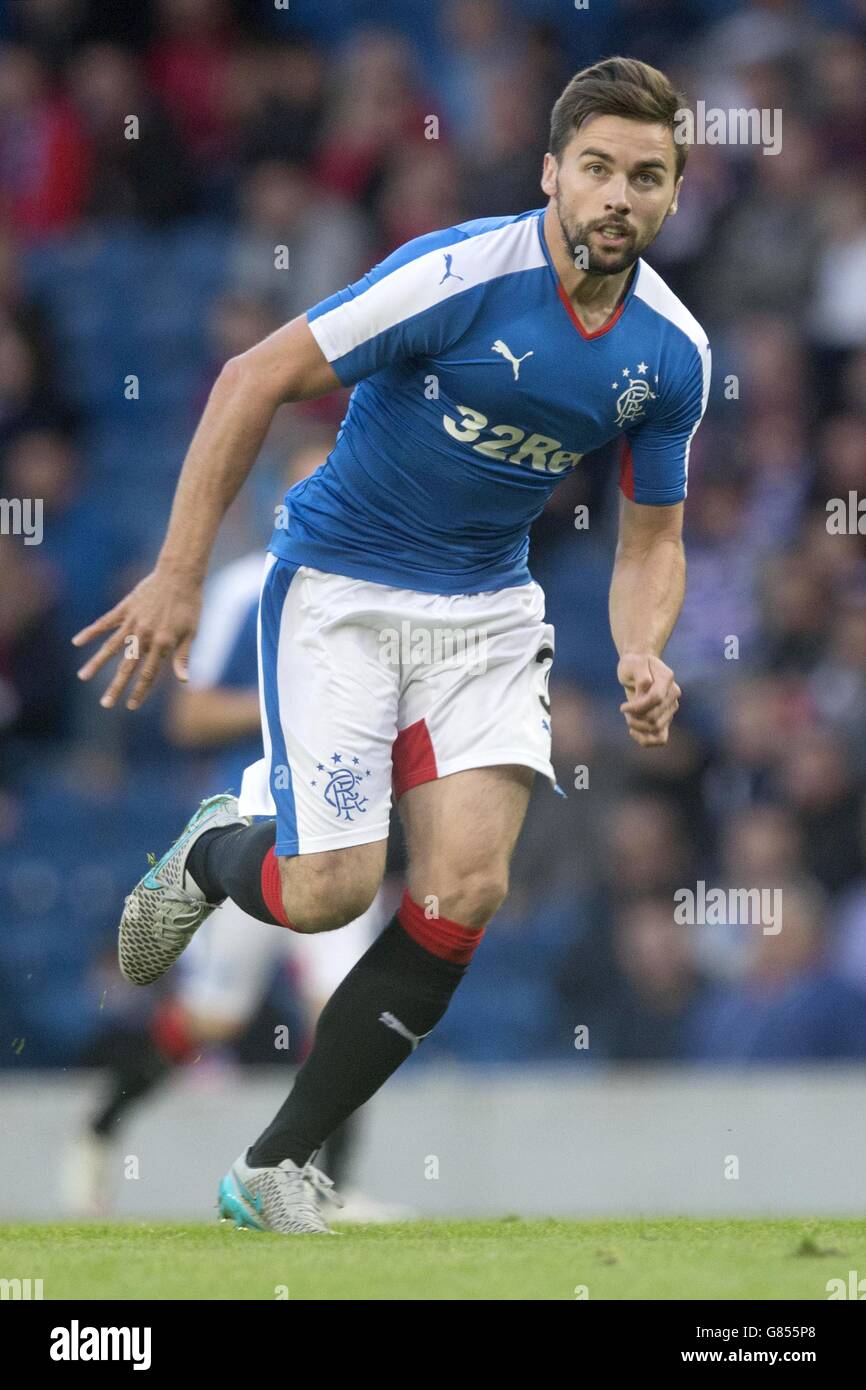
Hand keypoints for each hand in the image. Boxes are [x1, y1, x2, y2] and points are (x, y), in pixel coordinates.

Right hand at [72, 567, 202, 710]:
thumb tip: (185, 681)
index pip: (149, 674)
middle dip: (116, 687)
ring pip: (111, 647)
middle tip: (105, 704)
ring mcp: (132, 622)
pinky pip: (104, 623)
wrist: (179, 575)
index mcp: (162, 644)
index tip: (131, 706)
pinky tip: (76, 642)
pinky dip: (90, 632)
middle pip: (127, 667)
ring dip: (96, 663)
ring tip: (82, 676)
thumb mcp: (191, 633)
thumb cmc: (190, 605)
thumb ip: (183, 657)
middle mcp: (145, 636)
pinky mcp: (124, 609)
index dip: (140, 691)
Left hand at [617, 651, 680, 746]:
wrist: (638, 669)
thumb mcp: (633, 664)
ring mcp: (671, 707)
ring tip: (629, 717)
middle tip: (625, 710)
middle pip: (655, 717)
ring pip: (657, 729)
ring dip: (638, 727)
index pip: (655, 698)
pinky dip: (646, 740)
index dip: (637, 706)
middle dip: (635, 718)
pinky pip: (661, 738)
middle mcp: (673, 694)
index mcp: (667, 677)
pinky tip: (633, 732)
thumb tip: (646, 688)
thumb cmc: (633, 665)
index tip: (622, 707)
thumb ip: (641, 675)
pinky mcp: (666, 719)